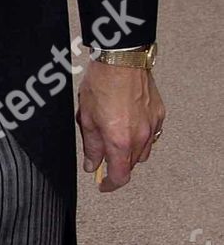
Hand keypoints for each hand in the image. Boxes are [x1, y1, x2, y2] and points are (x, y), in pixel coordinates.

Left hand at [76, 59, 164, 190]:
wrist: (121, 59)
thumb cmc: (102, 82)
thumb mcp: (87, 117)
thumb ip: (91, 145)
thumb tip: (92, 164)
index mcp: (120, 140)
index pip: (120, 176)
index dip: (110, 185)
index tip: (103, 185)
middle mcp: (139, 136)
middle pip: (131, 165)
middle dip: (117, 165)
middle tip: (103, 155)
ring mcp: (152, 126)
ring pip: (143, 152)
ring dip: (130, 152)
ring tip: (115, 137)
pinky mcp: (158, 115)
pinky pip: (152, 135)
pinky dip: (140, 137)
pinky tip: (128, 125)